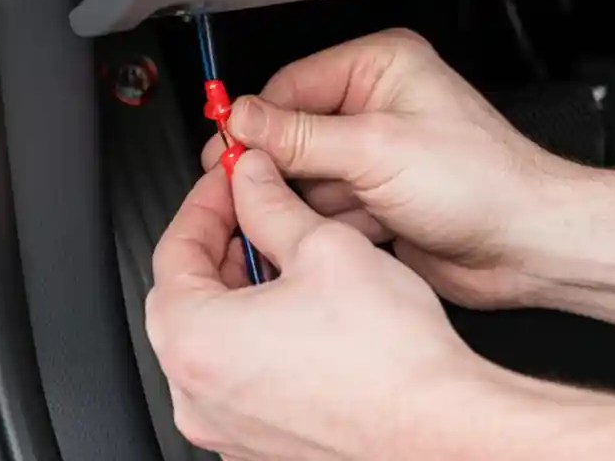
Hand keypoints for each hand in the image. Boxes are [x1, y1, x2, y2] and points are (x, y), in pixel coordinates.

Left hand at [147, 150, 484, 459]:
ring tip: (293, 261)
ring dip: (244, 293)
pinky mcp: (258, 445)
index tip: (231, 179)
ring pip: (216, 339)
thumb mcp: (324, 247)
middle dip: (226, 246)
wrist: (439, 431)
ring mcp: (225, 427)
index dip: (207, 201)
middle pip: (189, 296)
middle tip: (260, 211)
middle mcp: (196, 393)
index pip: (175, 248)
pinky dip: (260, 340)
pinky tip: (305, 317)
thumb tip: (252, 180)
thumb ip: (272, 204)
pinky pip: (242, 379)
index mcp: (194, 340)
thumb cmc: (390, 359)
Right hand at [202, 29, 575, 309]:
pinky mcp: (379, 199)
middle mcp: (378, 106)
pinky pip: (329, 210)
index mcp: (381, 68)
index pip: (291, 85)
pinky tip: (358, 231)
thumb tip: (242, 119)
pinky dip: (333, 225)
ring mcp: (378, 155)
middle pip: (293, 134)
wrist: (527, 245)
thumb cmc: (483, 182)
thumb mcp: (376, 150)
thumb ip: (300, 136)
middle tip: (260, 192)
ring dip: (313, 202)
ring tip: (336, 214)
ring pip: (307, 178)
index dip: (256, 121)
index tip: (223, 150)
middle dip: (284, 168)